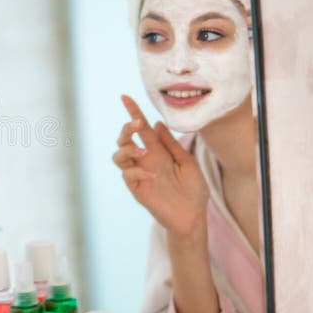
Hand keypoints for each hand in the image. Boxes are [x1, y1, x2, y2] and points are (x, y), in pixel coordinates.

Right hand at [112, 95, 208, 239]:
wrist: (194, 215)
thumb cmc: (193, 189)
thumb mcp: (187, 161)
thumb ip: (171, 144)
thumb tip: (157, 123)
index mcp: (157, 151)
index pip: (141, 129)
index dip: (133, 112)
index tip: (125, 97)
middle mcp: (144, 160)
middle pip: (124, 139)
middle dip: (127, 129)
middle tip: (137, 125)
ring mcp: (139, 174)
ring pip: (118, 156)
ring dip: (127, 149)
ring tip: (142, 151)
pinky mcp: (137, 189)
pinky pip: (128, 175)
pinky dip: (138, 171)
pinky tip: (153, 174)